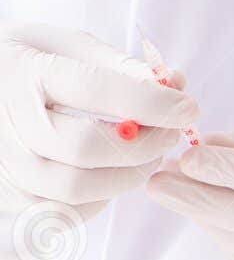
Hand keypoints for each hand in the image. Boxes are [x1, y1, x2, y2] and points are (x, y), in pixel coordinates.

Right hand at [0, 23, 197, 216]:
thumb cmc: (31, 62)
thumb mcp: (67, 45)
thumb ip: (120, 65)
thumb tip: (175, 84)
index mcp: (20, 72)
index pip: (93, 91)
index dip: (151, 104)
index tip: (188, 108)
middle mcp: (1, 122)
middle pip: (84, 148)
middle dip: (144, 145)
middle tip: (171, 134)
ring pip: (72, 189)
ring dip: (126, 176)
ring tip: (147, 156)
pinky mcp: (3, 195)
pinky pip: (59, 214)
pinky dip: (99, 199)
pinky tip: (111, 174)